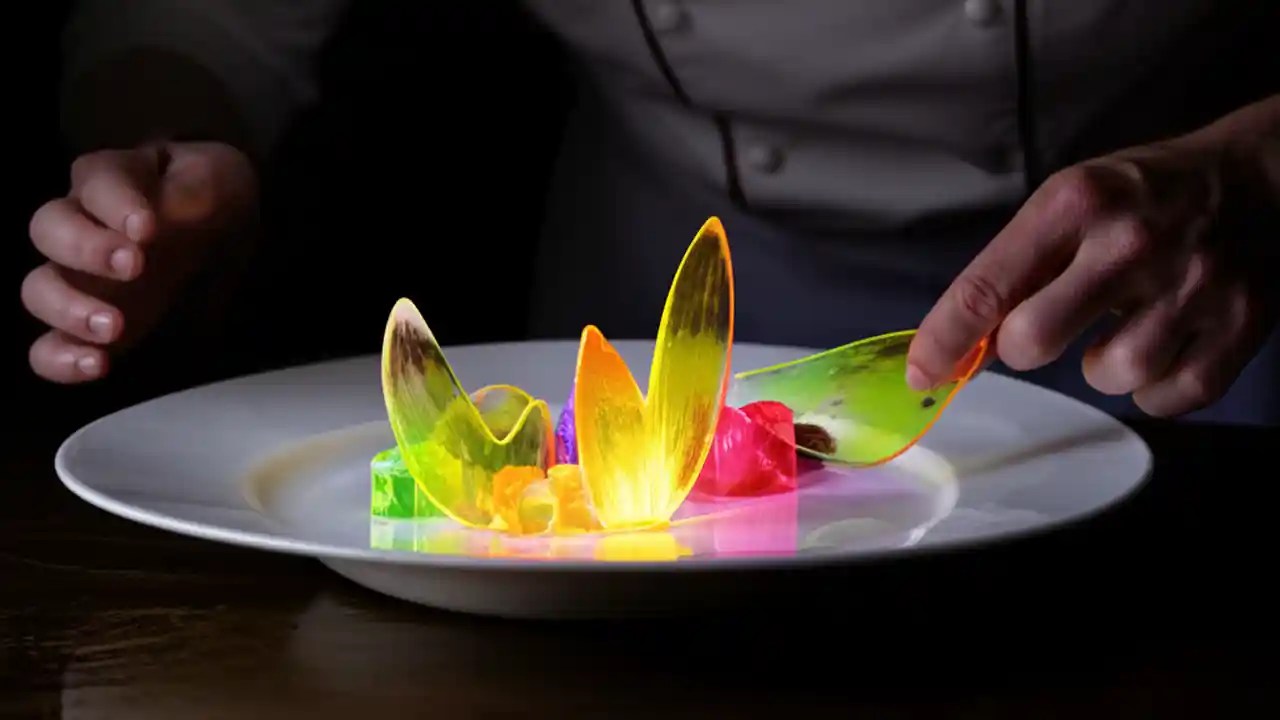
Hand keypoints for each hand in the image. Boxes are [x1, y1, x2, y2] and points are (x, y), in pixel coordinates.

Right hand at [23, 141, 256, 382]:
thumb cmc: (215, 201)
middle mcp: (82, 225)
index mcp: (113, 180)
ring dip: (68, 308)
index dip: (117, 203)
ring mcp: (80, 279)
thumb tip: (153, 222)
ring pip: (38, 289)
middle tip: (135, 267)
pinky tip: (94, 365)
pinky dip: (61, 359)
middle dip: (86, 249)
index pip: (99, 181)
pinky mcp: (88, 326)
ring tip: (113, 326)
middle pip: (50, 229)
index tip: (148, 228)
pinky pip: (48, 346)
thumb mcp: (218, 181)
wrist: (231, 244)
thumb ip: (191, 193)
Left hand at [907, 132, 1277, 416]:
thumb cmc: (1144, 196)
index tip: (923, 371)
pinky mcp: (1241, 322)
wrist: (1259, 176)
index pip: (987, 287)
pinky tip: (1160, 345)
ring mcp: (1191, 284)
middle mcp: (1130, 242)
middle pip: (1034, 342)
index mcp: (1076, 203)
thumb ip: (1014, 270)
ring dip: (1101, 365)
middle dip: (1024, 348)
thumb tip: (959, 347)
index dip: (944, 340)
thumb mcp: (1070, 204)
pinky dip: (1154, 388)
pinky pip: (1167, 397)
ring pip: (1108, 376)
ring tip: (1122, 323)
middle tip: (1046, 327)